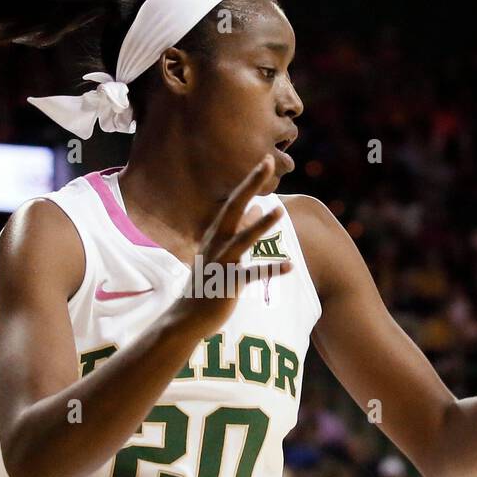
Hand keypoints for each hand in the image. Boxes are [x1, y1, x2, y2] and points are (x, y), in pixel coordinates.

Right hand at [166, 156, 292, 336]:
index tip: (266, 160)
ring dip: (260, 226)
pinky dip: (270, 271)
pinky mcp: (227, 285)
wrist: (187, 317)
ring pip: (241, 241)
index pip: (234, 201)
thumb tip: (260, 207)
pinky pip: (250, 276)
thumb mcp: (223, 250)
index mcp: (217, 234)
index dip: (250, 181)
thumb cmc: (209, 282)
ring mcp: (221, 264)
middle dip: (250, 186)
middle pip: (233, 209)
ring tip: (280, 212)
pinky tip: (290, 266)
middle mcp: (217, 244)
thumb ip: (241, 228)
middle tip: (267, 163)